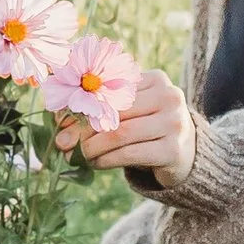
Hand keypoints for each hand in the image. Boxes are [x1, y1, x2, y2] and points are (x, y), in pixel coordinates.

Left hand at [53, 68, 195, 189]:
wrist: (186, 154)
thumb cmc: (147, 128)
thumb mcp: (130, 111)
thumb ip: (100, 107)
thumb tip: (57, 115)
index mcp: (155, 79)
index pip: (111, 89)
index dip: (81, 104)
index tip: (58, 119)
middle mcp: (168, 96)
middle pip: (115, 111)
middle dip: (83, 128)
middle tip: (62, 142)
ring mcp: (174, 123)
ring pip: (120, 134)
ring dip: (92, 147)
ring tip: (77, 154)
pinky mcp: (173, 150)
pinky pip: (129, 154)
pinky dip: (106, 160)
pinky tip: (95, 163)